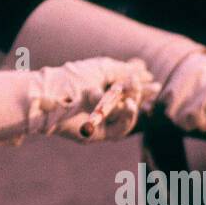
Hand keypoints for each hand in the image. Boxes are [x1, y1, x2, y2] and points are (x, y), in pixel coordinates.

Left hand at [36, 57, 160, 140]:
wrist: (52, 95)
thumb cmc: (72, 79)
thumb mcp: (102, 69)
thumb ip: (124, 70)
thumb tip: (143, 69)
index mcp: (100, 91)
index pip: (125, 91)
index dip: (140, 87)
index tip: (153, 81)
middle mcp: (100, 108)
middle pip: (129, 104)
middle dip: (140, 95)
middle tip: (151, 86)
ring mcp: (99, 122)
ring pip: (126, 118)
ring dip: (135, 106)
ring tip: (134, 97)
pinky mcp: (97, 135)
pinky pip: (119, 130)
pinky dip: (127, 119)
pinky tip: (129, 106)